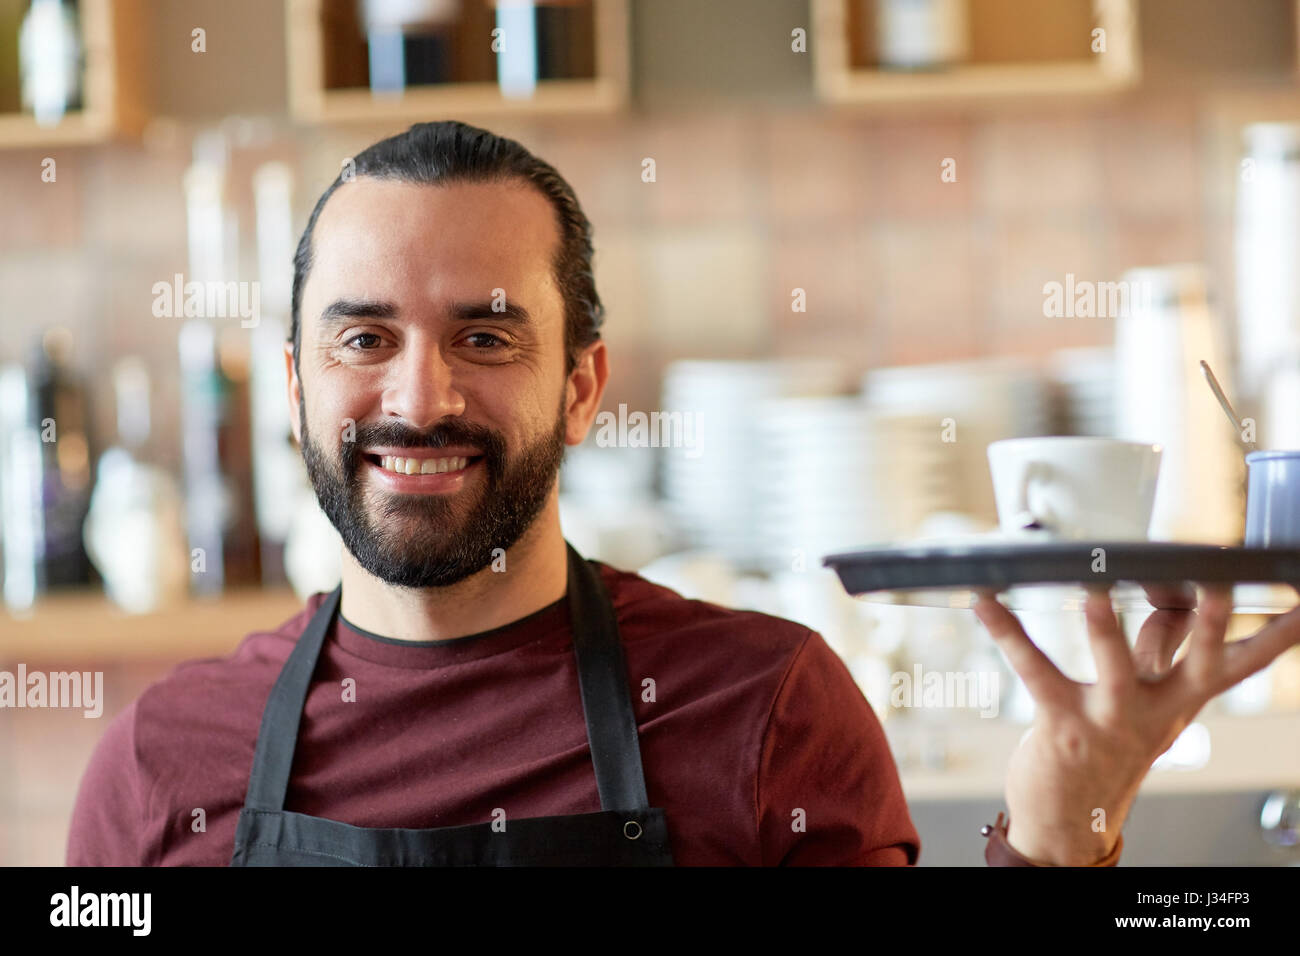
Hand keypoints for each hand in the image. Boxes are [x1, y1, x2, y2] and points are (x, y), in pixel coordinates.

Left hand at [972, 583, 1299, 864]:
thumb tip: (1173, 600)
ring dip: (1104, 628)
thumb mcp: (1150, 703)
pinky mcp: (1063, 723)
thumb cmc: (1109, 749)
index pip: (1242, 662)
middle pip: (1197, 663)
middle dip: (1210, 625)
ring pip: (1116, 668)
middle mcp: (1156, 709)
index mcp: (1183, 699)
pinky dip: (1008, 633)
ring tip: (1095, 588)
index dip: (1278, 634)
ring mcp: (1111, 718)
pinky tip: (986, 604)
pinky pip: (1035, 670)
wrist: (1072, 820)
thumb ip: (1162, 650)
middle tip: (1217, 585)